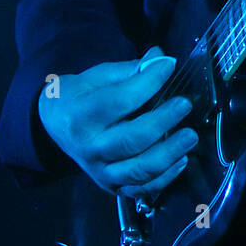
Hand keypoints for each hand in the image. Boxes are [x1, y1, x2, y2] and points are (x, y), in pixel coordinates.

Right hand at [37, 46, 197, 198]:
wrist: (55, 126)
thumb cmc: (78, 97)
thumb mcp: (96, 77)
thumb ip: (129, 70)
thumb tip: (161, 58)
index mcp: (81, 116)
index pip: (120, 100)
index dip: (148, 82)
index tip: (169, 66)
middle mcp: (90, 147)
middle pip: (132, 139)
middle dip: (163, 122)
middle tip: (185, 105)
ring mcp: (100, 171)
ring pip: (139, 169)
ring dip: (169, 154)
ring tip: (190, 136)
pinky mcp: (111, 186)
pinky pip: (141, 188)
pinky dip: (165, 177)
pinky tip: (181, 160)